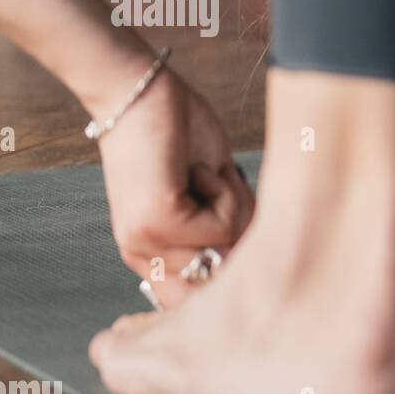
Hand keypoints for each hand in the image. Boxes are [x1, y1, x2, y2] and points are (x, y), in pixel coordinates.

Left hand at [92, 66, 254, 308]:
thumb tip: (257, 260)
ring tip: (207, 177)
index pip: (200, 300)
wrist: (137, 93)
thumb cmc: (176, 136)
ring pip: (226, 249)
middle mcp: (143, 257)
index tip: (248, 243)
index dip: (234, 274)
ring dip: (233, 209)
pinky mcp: (157, 221)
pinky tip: (199, 170)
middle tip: (225, 193)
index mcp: (150, 258)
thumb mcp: (207, 197)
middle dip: (240, 235)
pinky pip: (222, 225)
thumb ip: (225, 236)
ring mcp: (146, 242)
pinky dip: (225, 192)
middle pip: (224, 276)